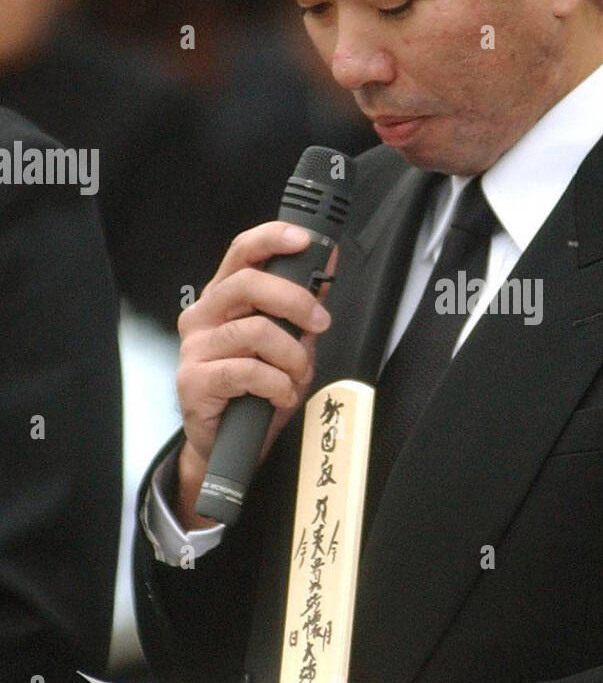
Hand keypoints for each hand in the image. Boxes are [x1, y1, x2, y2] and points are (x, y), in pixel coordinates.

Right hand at [174, 223, 336, 526]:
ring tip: (297, 376)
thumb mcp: (287, 342)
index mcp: (224, 298)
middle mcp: (203, 316)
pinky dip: (278, 385)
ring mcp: (195, 348)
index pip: (241, 252)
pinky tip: (281, 396)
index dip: (272, 239)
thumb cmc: (255, 390)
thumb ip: (302, 306)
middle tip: (320, 323)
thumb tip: (327, 264)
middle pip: (248, 284)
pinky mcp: (194, 381)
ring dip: (291, 356)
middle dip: (295, 301)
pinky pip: (249, 372)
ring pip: (255, 332)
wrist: (226, 443)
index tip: (305, 240)